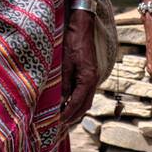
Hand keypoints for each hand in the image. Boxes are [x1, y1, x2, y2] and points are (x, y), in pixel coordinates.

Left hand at [61, 10, 98, 127]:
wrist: (83, 25)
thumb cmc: (73, 42)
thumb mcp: (65, 63)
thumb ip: (64, 83)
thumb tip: (60, 101)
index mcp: (88, 79)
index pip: (77, 103)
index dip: (67, 114)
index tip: (57, 122)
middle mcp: (93, 80)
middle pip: (85, 106)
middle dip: (73, 117)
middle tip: (60, 125)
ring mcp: (93, 77)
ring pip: (86, 101)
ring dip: (76, 110)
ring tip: (63, 117)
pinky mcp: (90, 73)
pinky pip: (85, 93)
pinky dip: (78, 101)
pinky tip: (68, 102)